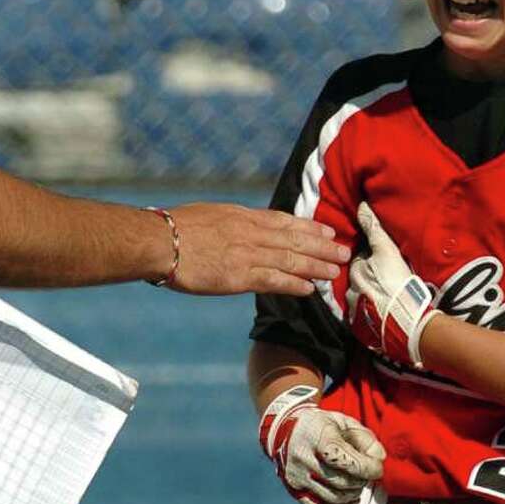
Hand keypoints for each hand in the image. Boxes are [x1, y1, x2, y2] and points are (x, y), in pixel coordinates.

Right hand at [166, 203, 347, 295]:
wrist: (159, 240)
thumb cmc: (175, 227)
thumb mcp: (210, 214)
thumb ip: (231, 222)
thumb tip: (242, 225)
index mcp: (242, 216)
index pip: (283, 221)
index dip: (308, 227)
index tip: (327, 231)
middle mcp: (250, 233)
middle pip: (294, 240)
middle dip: (322, 246)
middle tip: (344, 251)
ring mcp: (246, 254)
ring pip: (291, 259)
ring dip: (316, 266)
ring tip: (336, 271)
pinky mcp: (239, 276)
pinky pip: (274, 280)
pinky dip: (295, 284)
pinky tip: (310, 289)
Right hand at [259, 385, 385, 503]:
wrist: (286, 428)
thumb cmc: (322, 426)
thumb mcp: (345, 423)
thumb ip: (366, 440)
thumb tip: (378, 460)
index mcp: (317, 436)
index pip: (347, 462)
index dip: (367, 468)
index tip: (377, 469)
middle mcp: (303, 457)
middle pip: (342, 482)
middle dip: (361, 481)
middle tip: (364, 474)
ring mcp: (296, 475)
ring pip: (334, 497)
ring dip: (352, 494)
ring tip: (355, 482)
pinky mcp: (293, 489)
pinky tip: (347, 497)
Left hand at [346, 202, 439, 367]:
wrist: (408, 323)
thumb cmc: (397, 283)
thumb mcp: (388, 251)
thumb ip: (374, 230)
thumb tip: (361, 207)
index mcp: (355, 272)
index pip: (358, 258)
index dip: (369, 255)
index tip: (380, 256)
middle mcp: (350, 291)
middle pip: (358, 278)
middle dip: (367, 275)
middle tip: (385, 276)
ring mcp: (356, 312)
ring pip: (360, 297)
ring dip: (369, 294)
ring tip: (386, 294)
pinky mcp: (363, 329)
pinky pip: (365, 317)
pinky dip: (372, 312)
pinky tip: (385, 311)